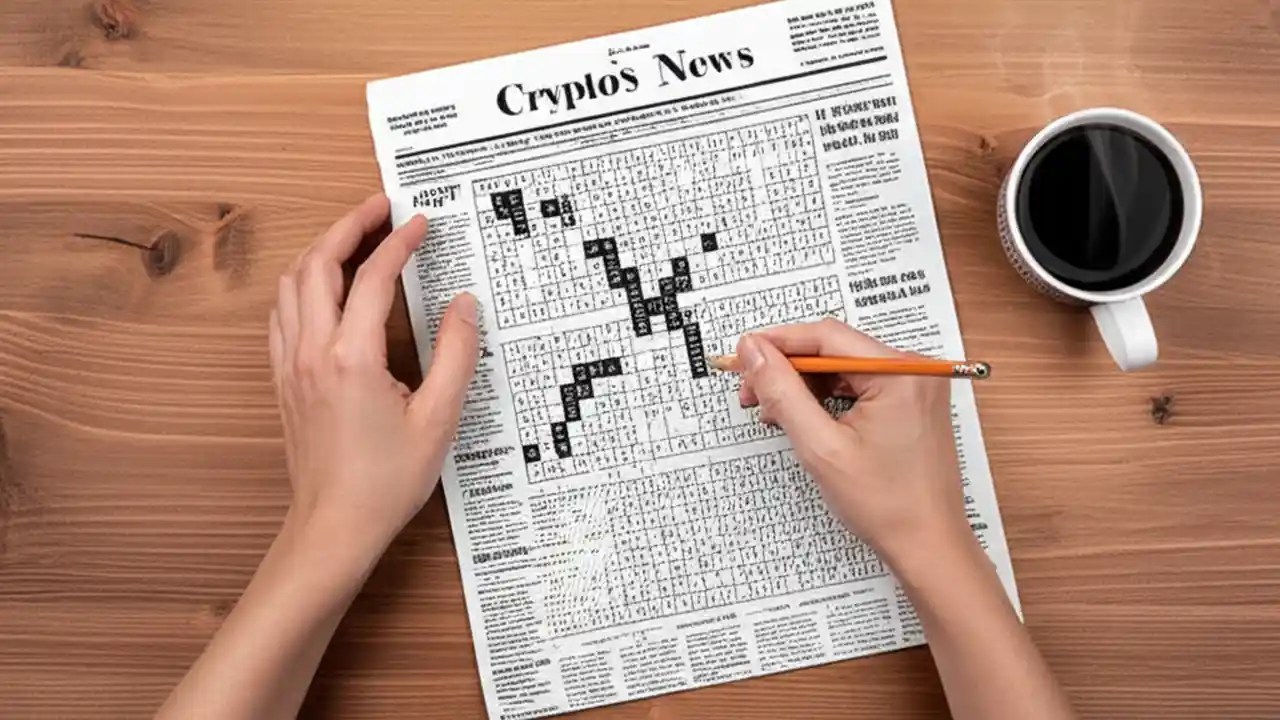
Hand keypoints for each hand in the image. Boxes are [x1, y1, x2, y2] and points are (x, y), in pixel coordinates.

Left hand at [269, 193, 478, 548]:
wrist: (335, 526)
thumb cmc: (385, 482)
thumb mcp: (439, 419)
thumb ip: (456, 355)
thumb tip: (464, 306)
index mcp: (351, 358)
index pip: (373, 277)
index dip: (399, 242)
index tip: (420, 224)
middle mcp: (312, 353)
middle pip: (319, 263)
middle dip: (349, 225)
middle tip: (380, 207)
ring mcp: (291, 365)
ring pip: (293, 283)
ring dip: (322, 249)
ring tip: (355, 235)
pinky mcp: (284, 380)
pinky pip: (283, 312)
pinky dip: (304, 283)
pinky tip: (324, 286)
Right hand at [735, 319, 971, 567]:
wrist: (928, 547)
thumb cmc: (889, 505)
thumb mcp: (821, 446)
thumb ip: (783, 392)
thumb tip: (754, 352)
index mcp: (901, 372)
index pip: (826, 336)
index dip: (777, 342)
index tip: (743, 354)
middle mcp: (913, 370)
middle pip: (832, 349)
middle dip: (786, 368)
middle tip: (750, 390)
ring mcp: (913, 387)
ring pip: (841, 368)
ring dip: (802, 384)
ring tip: (772, 410)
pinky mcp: (907, 403)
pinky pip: (856, 386)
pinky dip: (824, 398)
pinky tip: (800, 416)